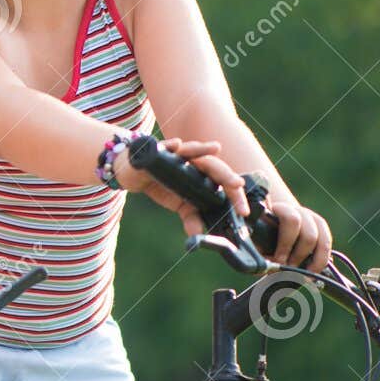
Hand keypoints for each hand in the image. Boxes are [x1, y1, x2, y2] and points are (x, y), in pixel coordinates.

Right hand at [114, 137, 251, 236]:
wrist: (135, 173)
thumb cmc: (162, 183)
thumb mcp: (179, 205)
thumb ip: (191, 219)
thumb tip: (198, 235)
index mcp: (204, 176)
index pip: (224, 184)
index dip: (235, 196)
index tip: (243, 212)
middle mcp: (194, 163)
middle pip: (214, 166)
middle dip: (226, 175)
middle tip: (238, 184)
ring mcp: (177, 154)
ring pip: (192, 150)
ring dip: (202, 149)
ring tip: (215, 148)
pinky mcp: (158, 150)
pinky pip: (165, 146)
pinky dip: (170, 145)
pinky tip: (176, 146)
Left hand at [262, 199, 332, 272]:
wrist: (270, 216)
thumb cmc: (259, 229)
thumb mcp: (255, 236)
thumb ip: (259, 249)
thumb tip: (268, 267)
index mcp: (282, 209)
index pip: (291, 221)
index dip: (285, 244)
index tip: (277, 261)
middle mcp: (301, 212)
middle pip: (309, 235)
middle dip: (298, 256)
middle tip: (288, 270)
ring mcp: (314, 220)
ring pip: (323, 241)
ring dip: (313, 262)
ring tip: (302, 276)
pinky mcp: (322, 231)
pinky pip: (328, 247)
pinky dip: (321, 262)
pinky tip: (312, 273)